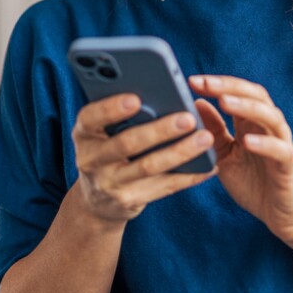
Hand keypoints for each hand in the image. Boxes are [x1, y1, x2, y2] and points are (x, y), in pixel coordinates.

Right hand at [70, 93, 216, 225]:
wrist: (97, 200)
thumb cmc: (107, 150)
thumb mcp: (101, 132)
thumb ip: (119, 115)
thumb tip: (156, 91)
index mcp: (83, 133)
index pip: (91, 117)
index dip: (111, 108)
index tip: (136, 98)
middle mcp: (91, 159)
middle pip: (126, 143)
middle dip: (159, 130)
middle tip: (188, 118)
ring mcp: (109, 183)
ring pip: (148, 166)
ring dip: (180, 152)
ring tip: (205, 138)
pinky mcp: (129, 201)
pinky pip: (163, 187)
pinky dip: (188, 176)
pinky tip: (208, 165)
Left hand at [188, 75, 292, 242]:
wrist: (282, 215)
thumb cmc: (254, 183)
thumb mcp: (224, 156)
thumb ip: (213, 131)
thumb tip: (196, 103)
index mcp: (251, 123)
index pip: (237, 93)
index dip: (216, 84)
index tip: (191, 81)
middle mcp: (268, 127)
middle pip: (255, 95)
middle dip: (229, 86)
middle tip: (204, 83)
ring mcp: (281, 144)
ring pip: (270, 116)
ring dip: (247, 106)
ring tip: (224, 102)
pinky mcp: (289, 165)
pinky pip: (280, 149)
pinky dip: (265, 143)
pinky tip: (247, 141)